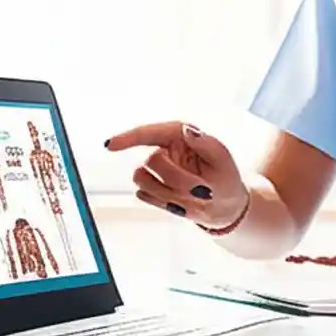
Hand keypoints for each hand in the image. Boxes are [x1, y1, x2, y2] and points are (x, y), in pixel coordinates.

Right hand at [106, 121, 248, 228]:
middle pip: (150, 162)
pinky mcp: (151, 188)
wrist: (225, 205)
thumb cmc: (226, 177)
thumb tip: (186, 130)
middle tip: (203, 190)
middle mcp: (164, 150)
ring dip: (168, 192)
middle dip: (175, 179)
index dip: (128, 138)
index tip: (109, 146)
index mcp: (180, 135)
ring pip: (142, 181)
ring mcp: (155, 170)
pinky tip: (182, 203)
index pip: (149, 133)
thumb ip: (205, 144)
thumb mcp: (223, 159)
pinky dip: (165, 202)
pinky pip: (145, 196)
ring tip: (194, 197)